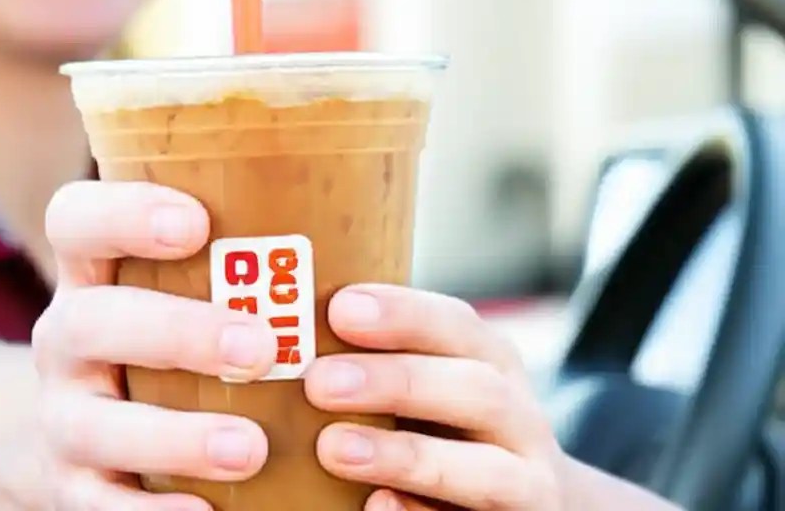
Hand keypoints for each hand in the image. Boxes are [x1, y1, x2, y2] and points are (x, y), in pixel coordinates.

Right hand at [34, 180, 572, 510]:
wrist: (89, 440)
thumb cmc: (174, 345)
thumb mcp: (183, 293)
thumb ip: (240, 265)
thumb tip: (367, 207)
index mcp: (93, 273)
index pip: (75, 219)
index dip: (123, 212)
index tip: (197, 221)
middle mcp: (64, 339)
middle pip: (88, 319)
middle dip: (173, 331)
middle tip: (259, 347)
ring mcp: (62, 416)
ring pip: (92, 423)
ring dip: (172, 435)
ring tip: (250, 448)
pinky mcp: (72, 486)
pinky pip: (97, 506)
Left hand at [305, 284, 569, 509]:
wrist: (515, 502)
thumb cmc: (440, 427)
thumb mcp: (424, 382)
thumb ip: (374, 358)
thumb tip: (275, 332)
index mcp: (490, 363)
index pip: (457, 326)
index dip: (404, 314)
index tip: (341, 308)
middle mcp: (517, 419)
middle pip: (475, 390)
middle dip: (398, 381)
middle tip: (319, 382)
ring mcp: (525, 481)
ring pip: (485, 469)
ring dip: (406, 456)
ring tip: (334, 448)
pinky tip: (376, 504)